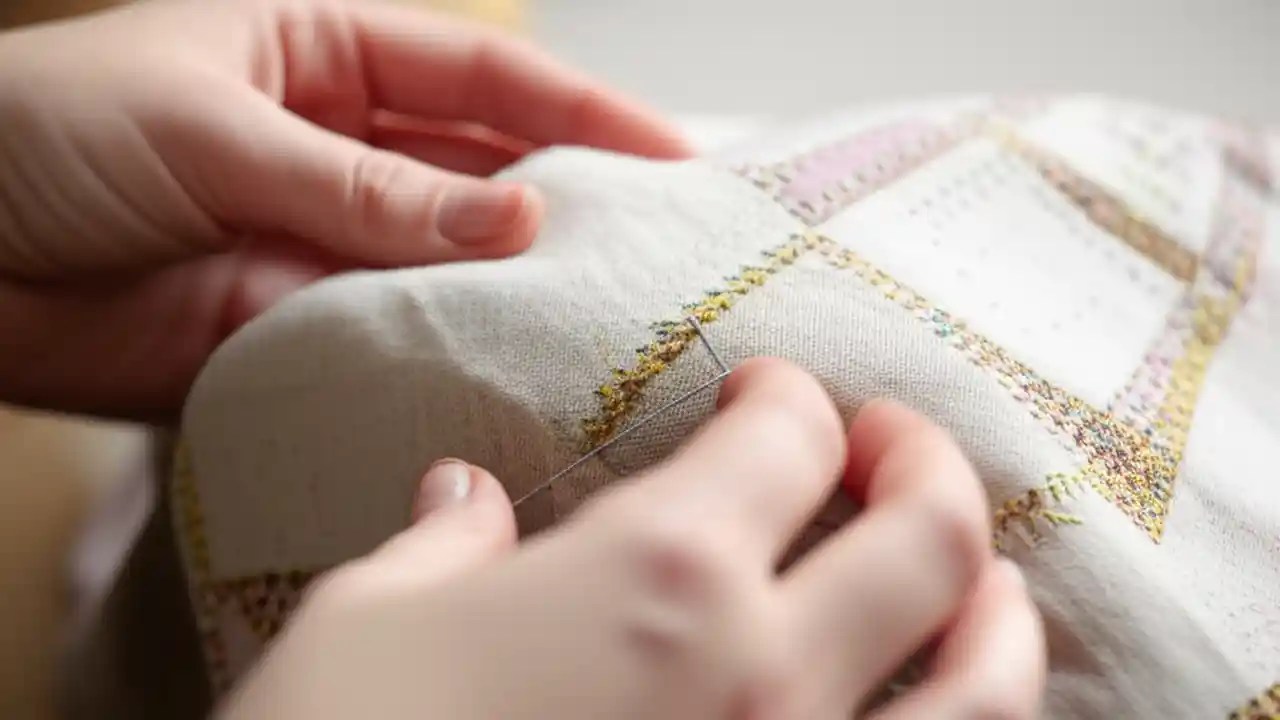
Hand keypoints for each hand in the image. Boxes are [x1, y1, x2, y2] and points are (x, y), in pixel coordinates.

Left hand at [0, 0, 689, 417]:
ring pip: (445, 265)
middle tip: (661, 254)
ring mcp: (322, 240)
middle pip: (481, 173)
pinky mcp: (293, 326)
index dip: (581, 113)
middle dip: (569, 206)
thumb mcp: (211, 127)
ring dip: (512, 292)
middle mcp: (339, 147)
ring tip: (604, 323)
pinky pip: (388, 338)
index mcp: (323, 55)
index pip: (481, 77)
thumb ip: (361, 187)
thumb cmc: (41, 136)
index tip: (670, 158)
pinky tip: (499, 371)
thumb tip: (509, 222)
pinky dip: (441, 354)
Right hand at [221, 359, 1045, 718]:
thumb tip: (463, 498)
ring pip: (987, 687)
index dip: (787, 397)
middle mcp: (769, 673)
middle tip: (890, 443)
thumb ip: (440, 551)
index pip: (786, 439)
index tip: (761, 394)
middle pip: (926, 538)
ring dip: (998, 612)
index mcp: (661, 576)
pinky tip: (946, 717)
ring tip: (985, 581)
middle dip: (924, 464)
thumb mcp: (361, 627)